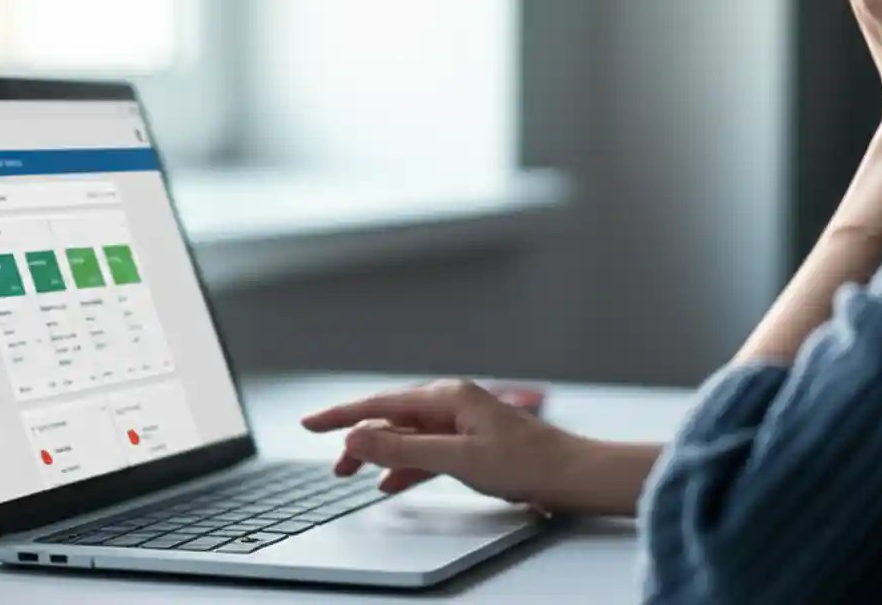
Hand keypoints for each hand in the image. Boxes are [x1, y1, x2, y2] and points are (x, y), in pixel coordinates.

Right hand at [302, 379, 650, 513]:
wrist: (571, 476)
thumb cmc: (526, 461)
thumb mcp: (457, 458)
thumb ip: (405, 450)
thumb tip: (360, 440)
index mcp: (446, 397)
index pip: (380, 405)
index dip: (342, 416)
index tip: (310, 423)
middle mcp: (450, 404)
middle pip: (389, 420)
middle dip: (357, 440)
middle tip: (330, 463)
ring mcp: (459, 424)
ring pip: (405, 438)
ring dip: (378, 457)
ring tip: (350, 476)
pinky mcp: (468, 444)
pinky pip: (424, 452)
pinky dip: (404, 467)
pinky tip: (389, 484)